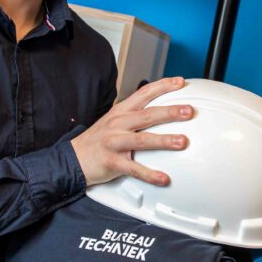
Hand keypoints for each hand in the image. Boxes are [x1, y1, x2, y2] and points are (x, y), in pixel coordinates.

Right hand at [71, 77, 192, 186]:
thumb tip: (162, 110)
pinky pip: (134, 169)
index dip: (162, 86)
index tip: (180, 82)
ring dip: (164, 140)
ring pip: (143, 140)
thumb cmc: (98, 139)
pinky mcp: (112, 162)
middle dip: (170, 112)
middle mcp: (118, 124)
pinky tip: (163, 178)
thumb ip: (135, 114)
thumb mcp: (114, 120)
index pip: (144, 93)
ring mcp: (115, 143)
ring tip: (182, 142)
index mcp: (121, 112)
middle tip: (189, 111)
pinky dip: (150, 174)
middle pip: (147, 115)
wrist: (72, 158)